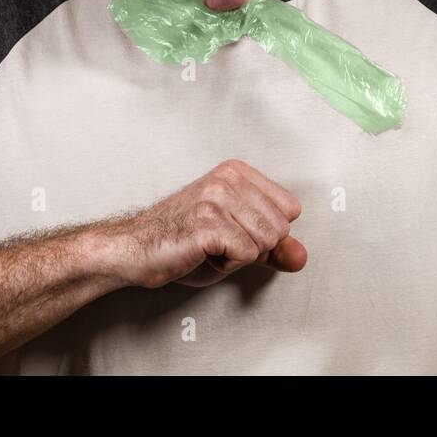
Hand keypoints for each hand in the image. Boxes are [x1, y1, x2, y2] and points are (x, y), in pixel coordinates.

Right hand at [118, 159, 307, 288]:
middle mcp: (228, 177)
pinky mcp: (208, 222)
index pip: (290, 210)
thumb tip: (302, 256)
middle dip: (254, 247)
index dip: (266, 233)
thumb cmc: (183, 243)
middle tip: (217, 243)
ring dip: (239, 256)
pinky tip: (201, 253)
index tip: (231, 232)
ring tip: (209, 247)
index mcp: (237, 172)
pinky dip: (227, 264)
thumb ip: (273, 248)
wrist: (134, 250)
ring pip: (266, 242)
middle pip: (280, 228)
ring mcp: (217, 197)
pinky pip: (247, 254)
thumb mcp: (236, 242)